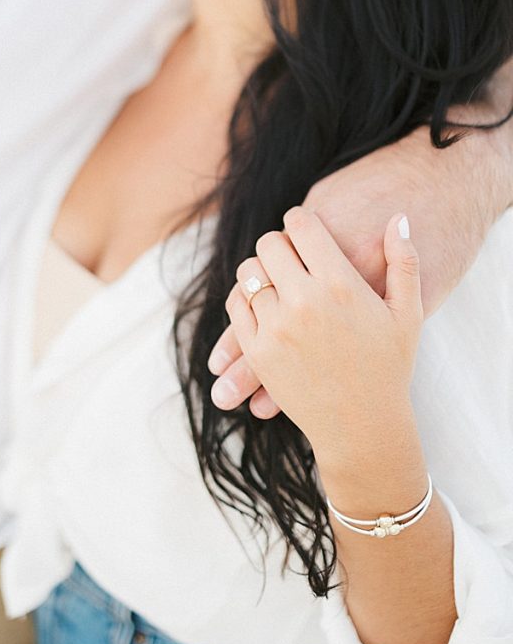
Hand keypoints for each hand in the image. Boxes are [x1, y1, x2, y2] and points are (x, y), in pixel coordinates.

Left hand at [210, 126, 492, 413]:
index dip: (300, 221)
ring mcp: (276, 326)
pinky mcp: (256, 349)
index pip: (301, 225)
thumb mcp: (407, 315)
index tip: (303, 227)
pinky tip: (266, 304)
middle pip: (269, 243)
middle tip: (290, 255)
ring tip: (280, 280)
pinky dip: (246, 297)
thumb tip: (399, 218)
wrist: (362, 426)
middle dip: (279, 244)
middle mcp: (305, 302)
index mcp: (341, 286)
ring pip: (249, 271)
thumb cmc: (390, 367)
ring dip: (261, 270)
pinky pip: (236, 303)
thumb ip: (404, 262)